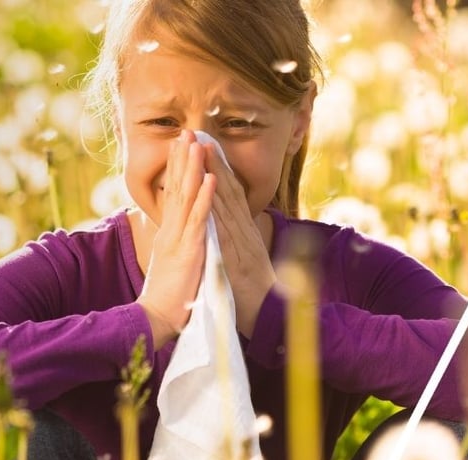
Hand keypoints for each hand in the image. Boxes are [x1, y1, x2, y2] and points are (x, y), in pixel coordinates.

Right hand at [136, 131, 216, 346]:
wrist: (156, 319)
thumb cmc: (167, 297)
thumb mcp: (171, 264)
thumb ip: (175, 245)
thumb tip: (176, 234)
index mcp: (168, 234)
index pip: (172, 194)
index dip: (177, 169)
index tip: (181, 146)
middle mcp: (171, 231)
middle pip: (176, 188)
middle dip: (181, 159)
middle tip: (186, 131)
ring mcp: (179, 239)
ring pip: (186, 197)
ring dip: (193, 169)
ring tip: (198, 144)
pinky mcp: (189, 251)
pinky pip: (199, 220)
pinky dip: (205, 198)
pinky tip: (210, 178)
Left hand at [201, 142, 276, 337]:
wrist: (268, 317)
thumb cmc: (252, 292)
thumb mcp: (242, 260)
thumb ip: (235, 240)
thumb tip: (226, 226)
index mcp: (242, 231)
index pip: (228, 194)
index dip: (216, 168)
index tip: (203, 145)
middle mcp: (244, 231)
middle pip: (227, 190)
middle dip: (213, 161)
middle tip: (198, 133)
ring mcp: (242, 242)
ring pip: (226, 203)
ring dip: (214, 175)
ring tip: (201, 149)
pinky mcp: (237, 257)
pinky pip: (225, 230)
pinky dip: (218, 209)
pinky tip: (210, 190)